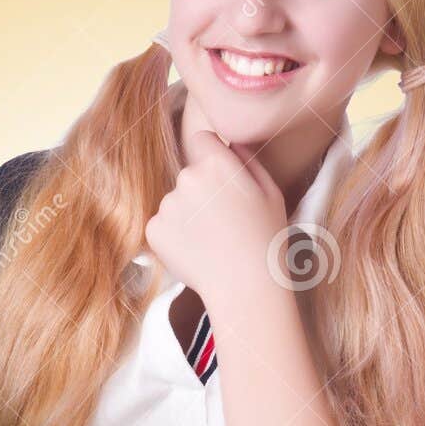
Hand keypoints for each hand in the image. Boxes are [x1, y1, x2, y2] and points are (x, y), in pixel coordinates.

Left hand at [143, 114, 287, 310]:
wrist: (245, 286)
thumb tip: (230, 143)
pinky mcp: (153, 229)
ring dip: (188, 215)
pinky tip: (197, 251)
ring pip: (175, 201)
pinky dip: (175, 236)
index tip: (220, 177)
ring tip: (212, 241)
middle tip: (223, 221)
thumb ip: (248, 160)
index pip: (201, 138)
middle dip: (201, 190)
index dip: (211, 156)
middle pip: (189, 174)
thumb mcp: (271, 192)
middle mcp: (187, 178)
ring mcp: (167, 205)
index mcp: (217, 164)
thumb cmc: (265, 240)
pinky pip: (163, 224)